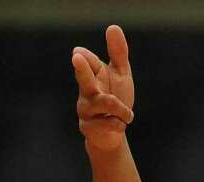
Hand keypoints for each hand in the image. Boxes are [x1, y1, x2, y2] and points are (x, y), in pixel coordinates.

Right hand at [72, 25, 134, 151]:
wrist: (113, 133)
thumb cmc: (117, 99)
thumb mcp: (121, 75)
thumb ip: (118, 53)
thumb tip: (112, 27)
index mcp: (95, 75)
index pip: (91, 63)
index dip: (86, 59)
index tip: (77, 52)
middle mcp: (86, 91)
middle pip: (84, 79)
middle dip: (81, 69)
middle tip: (75, 57)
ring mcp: (85, 109)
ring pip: (104, 103)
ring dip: (121, 108)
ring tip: (128, 115)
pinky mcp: (87, 127)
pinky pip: (107, 123)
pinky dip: (119, 124)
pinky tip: (119, 125)